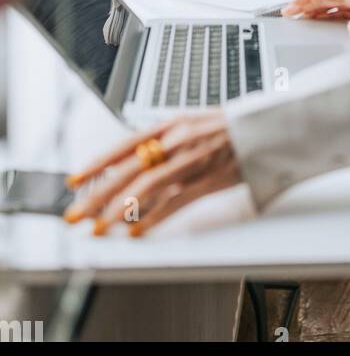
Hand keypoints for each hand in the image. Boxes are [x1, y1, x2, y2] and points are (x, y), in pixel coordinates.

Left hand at [64, 111, 239, 237]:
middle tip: (76, 213)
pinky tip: (138, 231)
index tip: (75, 180)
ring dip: (118, 210)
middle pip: (129, 169)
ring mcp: (193, 160)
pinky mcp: (209, 180)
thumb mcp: (192, 124)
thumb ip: (165, 141)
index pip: (125, 145)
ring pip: (147, 186)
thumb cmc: (229, 128)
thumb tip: (134, 159)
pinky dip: (154, 217)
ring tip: (100, 227)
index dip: (97, 164)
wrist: (267, 128)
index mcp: (172, 125)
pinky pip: (175, 201)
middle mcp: (178, 140)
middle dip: (98, 194)